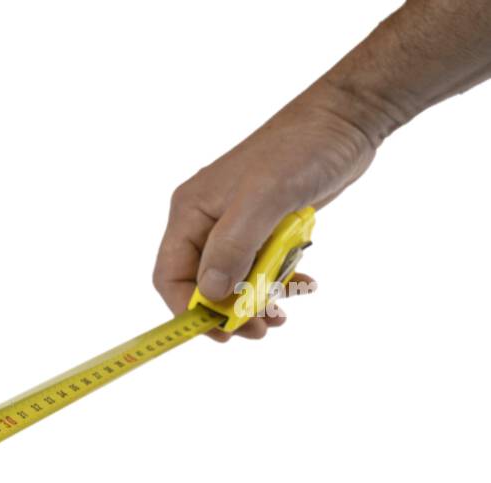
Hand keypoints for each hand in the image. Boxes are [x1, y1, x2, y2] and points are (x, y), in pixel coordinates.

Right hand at [153, 94, 375, 340]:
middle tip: (259, 329)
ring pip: (232, 280)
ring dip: (256, 302)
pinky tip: (304, 282)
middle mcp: (206, 222)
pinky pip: (259, 267)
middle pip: (201, 284)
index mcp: (191, 213)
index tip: (221, 332)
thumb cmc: (300, 149)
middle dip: (227, 311)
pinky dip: (278, 282)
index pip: (171, 276)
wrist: (343, 120)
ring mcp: (234, 225)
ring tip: (282, 315)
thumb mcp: (264, 198)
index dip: (188, 310)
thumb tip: (210, 294)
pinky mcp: (262, 226)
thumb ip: (233, 246)